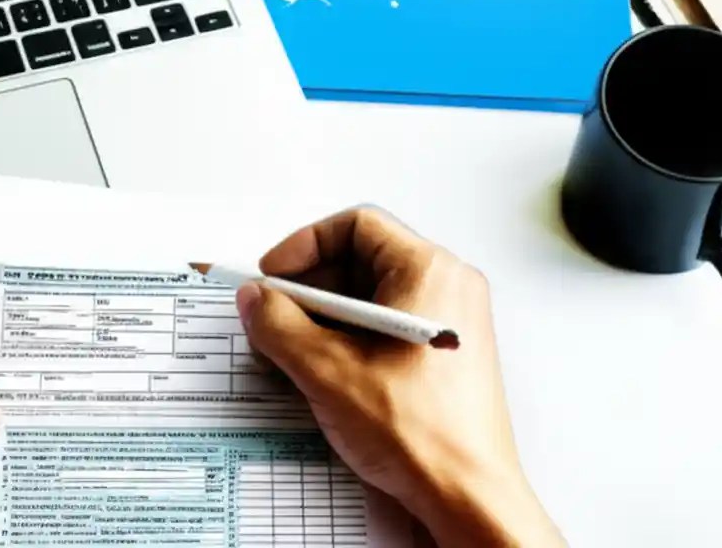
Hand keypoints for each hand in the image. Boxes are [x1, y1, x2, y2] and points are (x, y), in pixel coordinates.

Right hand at [239, 208, 562, 546]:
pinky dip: (349, 338)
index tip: (273, 275)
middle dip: (310, 286)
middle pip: (362, 259)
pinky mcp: (444, 355)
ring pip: (372, 296)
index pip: (357, 225)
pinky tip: (323, 371)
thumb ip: (279, 325)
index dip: (305, 245)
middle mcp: (448, 288)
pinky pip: (387, 326)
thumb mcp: (327, 370)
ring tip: (292, 350)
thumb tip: (254, 298)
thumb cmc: (420, 434)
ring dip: (325, 317)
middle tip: (274, 315)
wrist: (466, 496)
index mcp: (430, 273)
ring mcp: (449, 323)